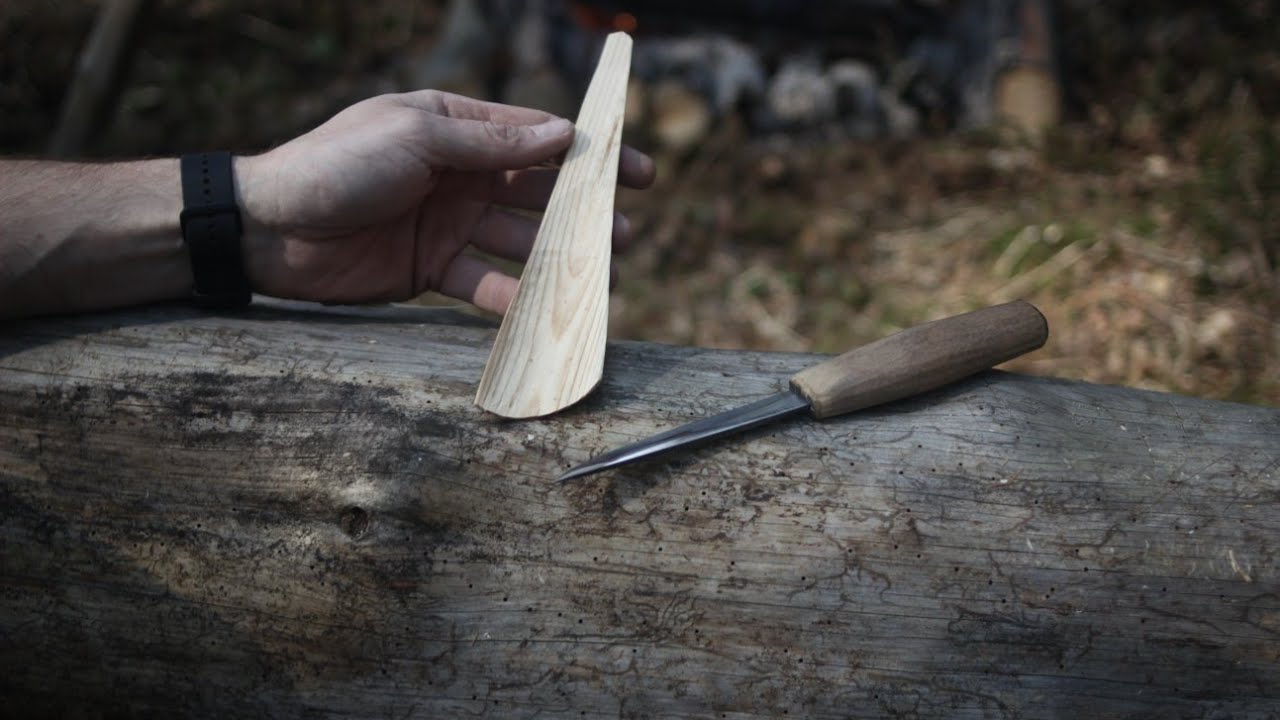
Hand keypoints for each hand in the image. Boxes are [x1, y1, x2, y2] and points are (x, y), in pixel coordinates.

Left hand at [234, 90, 654, 312]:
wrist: (269, 227)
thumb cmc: (338, 164)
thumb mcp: (417, 136)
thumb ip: (490, 143)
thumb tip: (562, 135)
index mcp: (456, 127)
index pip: (535, 138)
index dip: (587, 152)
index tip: (633, 170)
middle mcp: (459, 174)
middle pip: (536, 192)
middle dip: (582, 210)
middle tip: (623, 230)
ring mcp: (448, 222)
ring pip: (518, 241)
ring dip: (557, 257)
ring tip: (599, 275)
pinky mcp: (431, 268)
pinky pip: (483, 282)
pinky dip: (512, 298)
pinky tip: (542, 312)